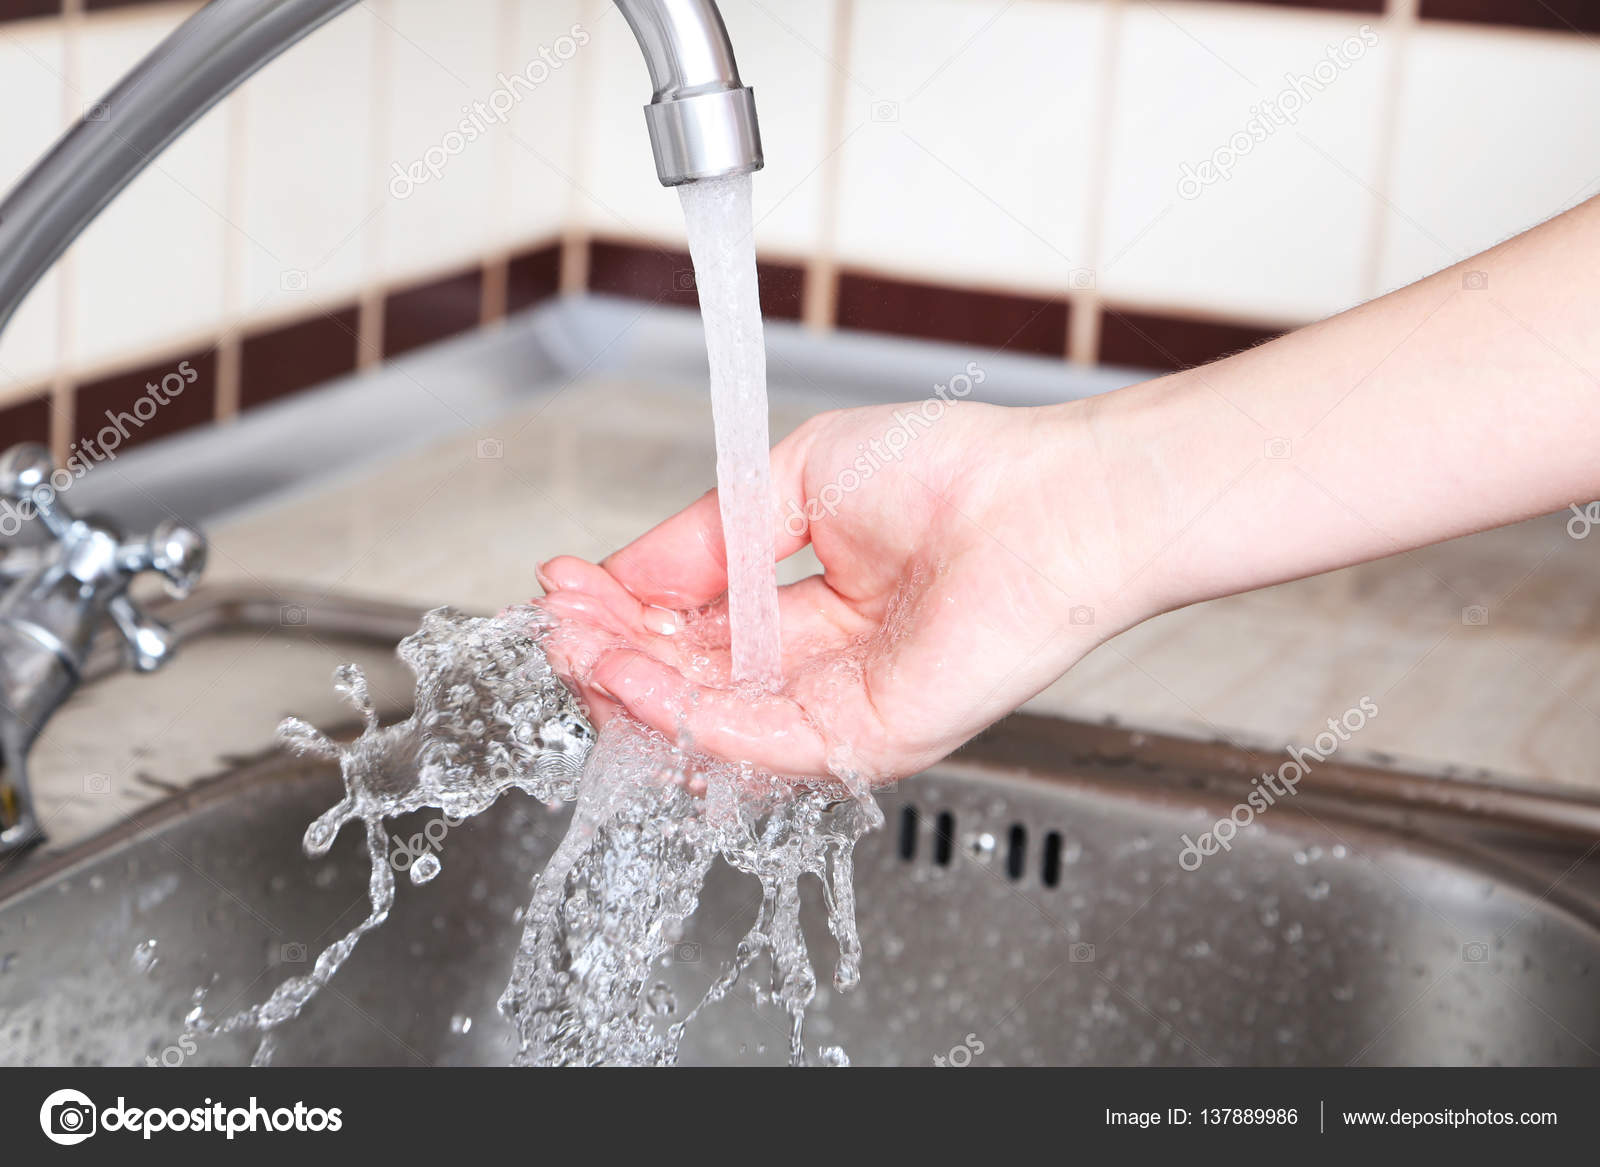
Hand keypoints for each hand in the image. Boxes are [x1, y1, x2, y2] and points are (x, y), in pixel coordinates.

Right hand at [535, 398, 1147, 783]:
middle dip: (608, 656)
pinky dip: (682, 713)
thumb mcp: (791, 482)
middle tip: (558, 622)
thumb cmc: (952, 473)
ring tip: (580, 645)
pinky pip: (754, 743)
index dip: (618, 616)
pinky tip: (629, 672)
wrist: (1045, 498)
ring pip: (706, 728)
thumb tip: (619, 576)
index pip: (686, 635)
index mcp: (800, 614)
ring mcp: (837, 713)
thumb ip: (704, 538)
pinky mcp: (863, 742)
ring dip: (629, 691)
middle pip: (685, 689)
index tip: (562, 584)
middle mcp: (813, 672)